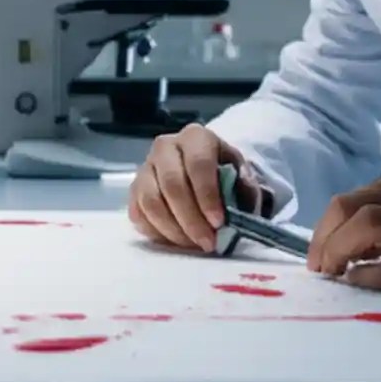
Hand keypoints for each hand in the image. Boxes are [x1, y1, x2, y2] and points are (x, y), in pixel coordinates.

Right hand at [128, 124, 262, 251]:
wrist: (200, 170)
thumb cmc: (222, 172)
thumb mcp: (241, 173)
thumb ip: (246, 186)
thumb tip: (244, 197)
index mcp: (196, 137)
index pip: (199, 164)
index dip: (208, 196)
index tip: (218, 223)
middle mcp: (165, 146)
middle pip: (172, 184)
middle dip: (191, 219)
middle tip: (207, 242)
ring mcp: (145, 167)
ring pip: (151, 201)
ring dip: (173, 229)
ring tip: (192, 244)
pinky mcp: (134, 189)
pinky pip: (138, 213)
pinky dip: (156, 232)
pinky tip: (175, 240)